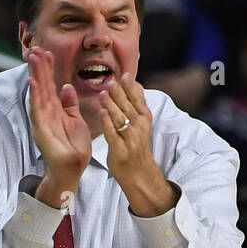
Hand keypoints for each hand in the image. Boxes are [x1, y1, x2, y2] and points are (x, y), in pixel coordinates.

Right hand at [28, 47, 91, 204]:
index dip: (49, 68)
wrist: (73, 169)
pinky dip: (35, 96)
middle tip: (36, 47)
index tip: (48, 51)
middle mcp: (46, 113)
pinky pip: (38, 110)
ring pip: (38, 93)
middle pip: (42, 85)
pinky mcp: (42, 130)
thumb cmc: (74, 147)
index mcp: (55, 110)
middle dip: (39, 67)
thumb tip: (67, 86)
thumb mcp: (76, 121)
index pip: (50, 85)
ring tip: (33, 58)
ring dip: (36, 75)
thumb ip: (70, 104)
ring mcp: (43, 121)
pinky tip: (34, 82)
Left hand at [101, 73, 176, 216]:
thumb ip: (136, 104)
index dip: (131, 86)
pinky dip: (107, 123)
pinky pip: (113, 134)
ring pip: (120, 118)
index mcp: (144, 118)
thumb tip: (133, 83)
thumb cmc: (135, 145)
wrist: (138, 172)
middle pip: (128, 106)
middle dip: (119, 93)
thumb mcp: (141, 122)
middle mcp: (139, 126)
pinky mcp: (120, 149)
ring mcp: (130, 138)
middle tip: (110, 81)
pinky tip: (102, 113)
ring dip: (112, 105)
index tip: (124, 75)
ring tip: (103, 94)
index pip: (138, 98)